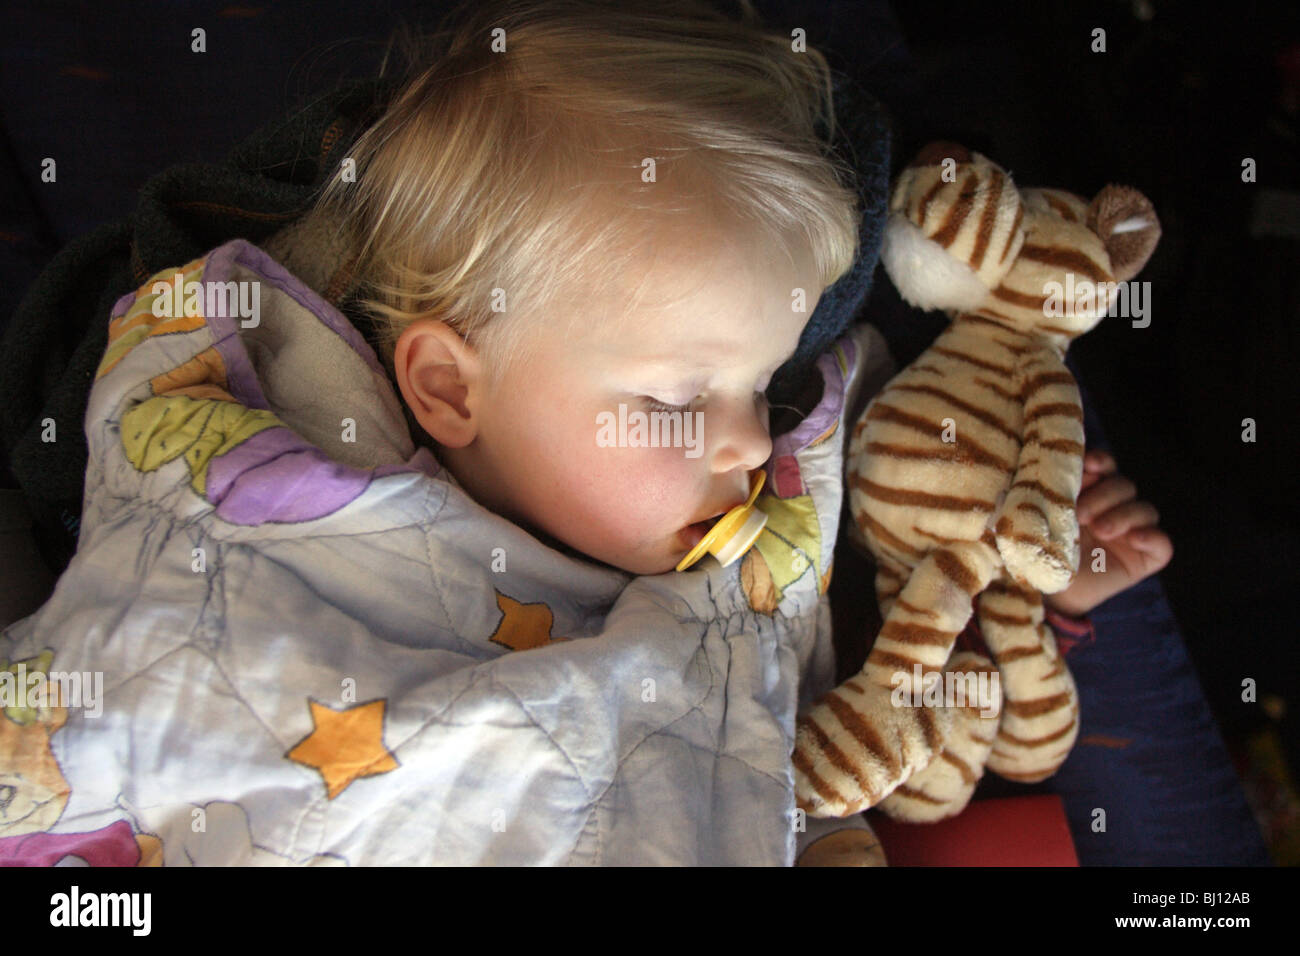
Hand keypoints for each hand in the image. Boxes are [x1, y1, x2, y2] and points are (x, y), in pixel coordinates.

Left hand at [1044, 450, 1172, 617]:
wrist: (1050, 595)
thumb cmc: (1041, 553)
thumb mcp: (1038, 521)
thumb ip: (1043, 497)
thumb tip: (1037, 474)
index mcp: (1089, 493)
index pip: (1105, 467)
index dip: (1100, 462)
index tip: (1088, 465)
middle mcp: (1115, 509)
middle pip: (1124, 485)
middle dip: (1103, 495)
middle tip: (1080, 515)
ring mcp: (1133, 533)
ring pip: (1145, 509)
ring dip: (1123, 516)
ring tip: (1100, 531)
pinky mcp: (1145, 558)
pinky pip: (1163, 545)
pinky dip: (1153, 538)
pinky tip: (1134, 539)